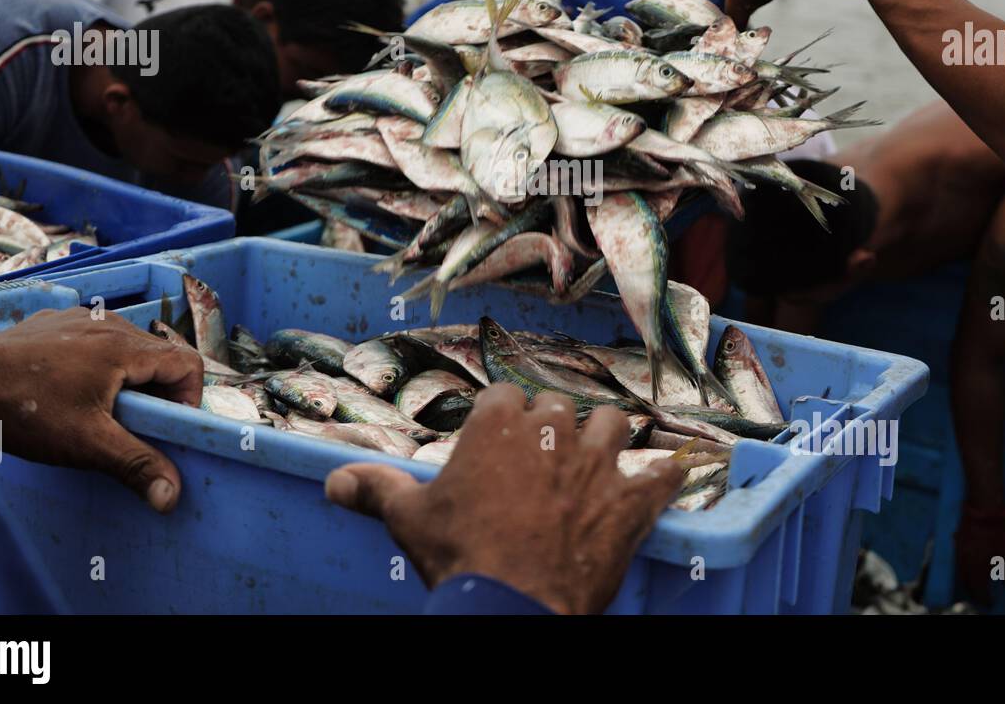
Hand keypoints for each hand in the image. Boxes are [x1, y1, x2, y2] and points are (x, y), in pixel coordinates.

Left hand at [0, 307, 202, 511]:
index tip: (168, 427)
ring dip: (127, 380)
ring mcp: (77, 320)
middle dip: (157, 393)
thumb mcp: (86, 443)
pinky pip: (93, 342)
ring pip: (126, 348)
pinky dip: (96, 367)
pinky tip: (68, 393)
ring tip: (100, 412)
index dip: (189, 398)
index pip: (187, 363)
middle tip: (135, 427)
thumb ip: (135, 464)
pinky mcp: (53, 325)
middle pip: (157, 356)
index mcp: (123, 346)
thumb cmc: (22, 409)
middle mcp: (106, 324)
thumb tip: (171, 494)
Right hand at [324, 382, 684, 613]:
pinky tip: (669, 475)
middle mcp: (552, 432)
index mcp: (498, 425)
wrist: (510, 607)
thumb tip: (334, 482)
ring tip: (597, 460)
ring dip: (606, 439)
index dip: (504, 420)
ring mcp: (597, 464)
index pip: (505, 397)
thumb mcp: (410, 520)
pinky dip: (666, 476)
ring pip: (613, 425)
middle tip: (543, 460)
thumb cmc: (460, 557)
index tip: (499, 441)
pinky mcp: (630, 501)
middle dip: (553, 428)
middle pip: (560, 406)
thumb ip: (376, 490)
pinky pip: (662, 475)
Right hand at [954, 502, 1004, 606]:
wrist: (985, 505)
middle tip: (983, 597)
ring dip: (968, 582)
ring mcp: (959, 551)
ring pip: (961, 574)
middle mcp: (965, 562)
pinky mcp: (957, 541)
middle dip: (975, 593)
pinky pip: (959, 563)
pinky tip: (972, 569)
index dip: (986, 599)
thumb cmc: (1002, 530)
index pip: (980, 591)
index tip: (991, 603)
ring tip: (977, 585)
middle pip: (967, 585)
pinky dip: (964, 570)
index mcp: (979, 567)